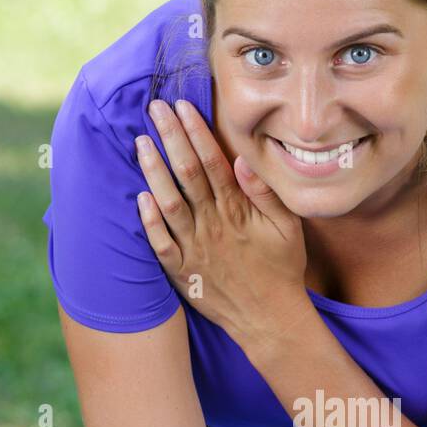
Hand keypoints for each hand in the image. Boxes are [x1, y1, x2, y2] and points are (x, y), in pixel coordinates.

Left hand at [136, 98, 309, 351]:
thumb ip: (265, 194)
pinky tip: (139, 197)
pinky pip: (160, 244)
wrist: (269, 319)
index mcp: (238, 212)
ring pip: (169, 203)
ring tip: (140, 143)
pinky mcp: (183, 272)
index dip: (196, 133)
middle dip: (170, 138)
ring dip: (153, 171)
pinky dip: (148, 221)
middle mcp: (213, 226)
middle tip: (154, 109)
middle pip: (187, 174)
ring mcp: (195, 249)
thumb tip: (244, 161)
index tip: (183, 107)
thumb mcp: (287, 229)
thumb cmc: (281, 270)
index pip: (213, 164)